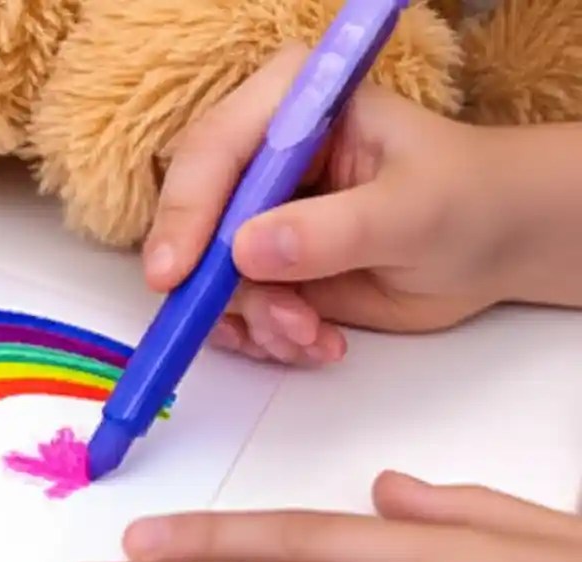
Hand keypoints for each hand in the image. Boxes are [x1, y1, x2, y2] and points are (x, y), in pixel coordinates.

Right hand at [143, 44, 516, 364]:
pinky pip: (231, 311)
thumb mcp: (409, 212)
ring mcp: (259, 216)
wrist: (500, 243)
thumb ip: (330, 230)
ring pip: (209, 277)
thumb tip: (247, 252)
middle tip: (280, 323)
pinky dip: (264, 337)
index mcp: (289, 106)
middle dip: (225, 284)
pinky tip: (316, 342)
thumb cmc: (468, 200)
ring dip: (255, 319)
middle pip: (192, 219)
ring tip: (313, 335)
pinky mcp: (266, 268)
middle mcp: (260, 158)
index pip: (211, 149)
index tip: (173, 275)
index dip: (184, 210)